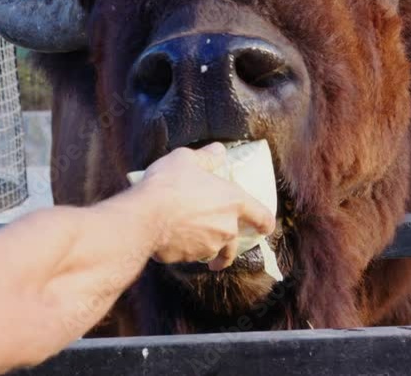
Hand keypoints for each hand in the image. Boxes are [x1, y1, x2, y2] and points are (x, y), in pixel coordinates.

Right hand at [132, 144, 275, 270]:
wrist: (145, 216)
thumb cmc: (169, 183)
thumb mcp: (187, 159)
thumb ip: (207, 157)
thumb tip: (219, 151)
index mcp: (233, 202)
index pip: (262, 217)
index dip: (265, 223)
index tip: (264, 229)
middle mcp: (226, 227)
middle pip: (234, 239)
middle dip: (226, 237)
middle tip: (210, 229)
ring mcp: (209, 246)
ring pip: (213, 248)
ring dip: (204, 243)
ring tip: (186, 232)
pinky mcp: (189, 258)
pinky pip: (190, 254)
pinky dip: (185, 248)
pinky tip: (170, 237)